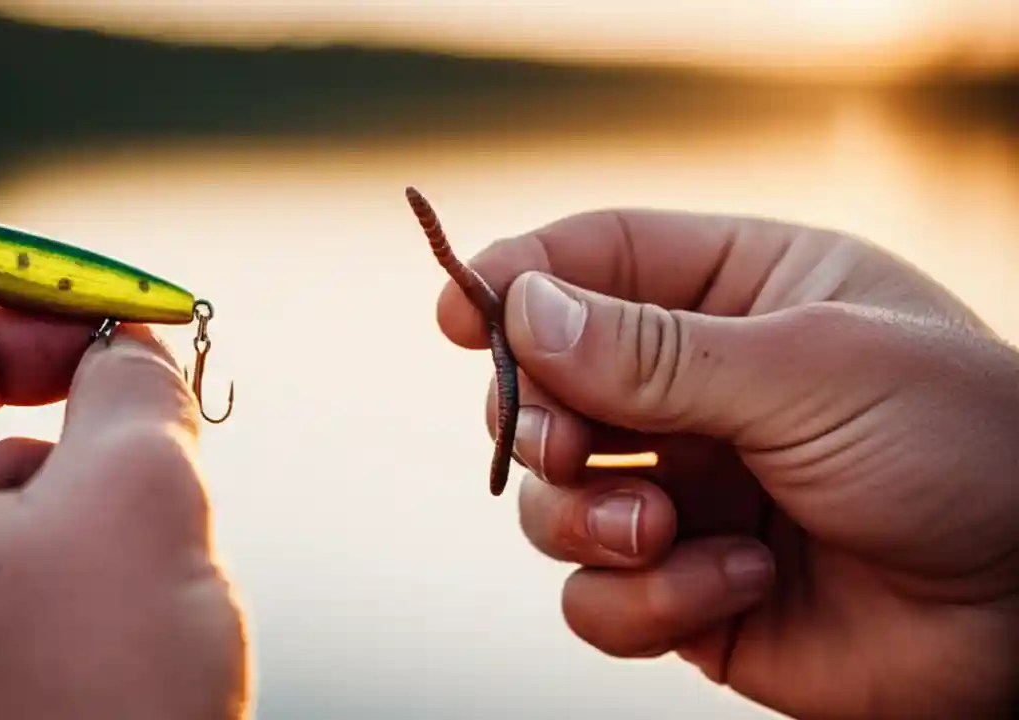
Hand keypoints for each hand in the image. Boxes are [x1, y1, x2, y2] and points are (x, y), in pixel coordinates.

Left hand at [0, 310, 246, 718]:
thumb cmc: (88, 705)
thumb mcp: (139, 501)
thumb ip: (132, 391)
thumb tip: (130, 354)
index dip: (12, 326)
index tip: (103, 331)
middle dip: (55, 439)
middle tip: (145, 444)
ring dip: (62, 529)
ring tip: (139, 575)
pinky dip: (43, 605)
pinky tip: (110, 644)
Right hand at [437, 210, 1018, 718]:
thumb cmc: (964, 449)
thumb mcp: (812, 370)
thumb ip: (657, 351)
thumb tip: (523, 311)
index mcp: (738, 297)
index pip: (595, 261)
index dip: (518, 280)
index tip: (457, 314)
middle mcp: (698, 392)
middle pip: (547, 387)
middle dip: (540, 423)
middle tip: (567, 447)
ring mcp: (686, 491)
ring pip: (551, 500)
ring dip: (588, 519)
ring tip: (662, 528)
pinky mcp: (685, 590)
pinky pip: (597, 599)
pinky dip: (647, 600)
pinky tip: (737, 582)